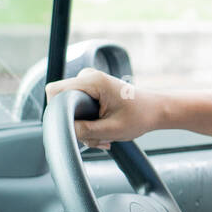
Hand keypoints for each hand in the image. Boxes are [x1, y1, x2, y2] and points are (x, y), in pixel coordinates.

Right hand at [44, 67, 163, 149]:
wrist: (156, 110)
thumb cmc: (140, 116)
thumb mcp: (112, 129)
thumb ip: (85, 131)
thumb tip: (64, 130)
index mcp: (93, 81)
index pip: (55, 91)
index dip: (57, 111)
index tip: (73, 126)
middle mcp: (89, 76)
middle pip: (62, 102)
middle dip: (75, 124)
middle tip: (96, 135)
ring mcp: (90, 81)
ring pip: (70, 108)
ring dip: (85, 127)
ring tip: (104, 134)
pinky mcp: (92, 89)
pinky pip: (79, 108)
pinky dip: (89, 123)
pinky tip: (103, 130)